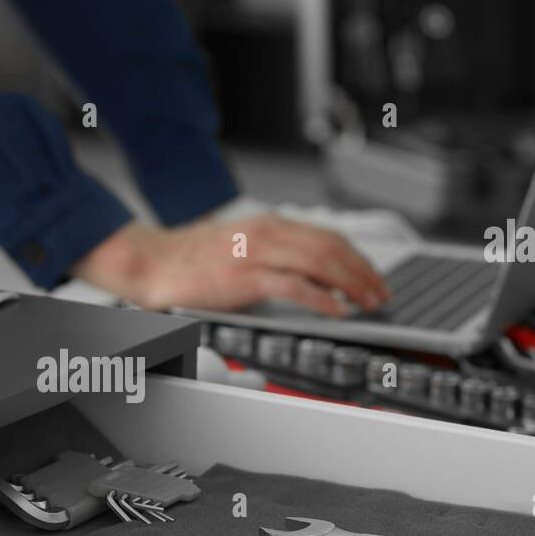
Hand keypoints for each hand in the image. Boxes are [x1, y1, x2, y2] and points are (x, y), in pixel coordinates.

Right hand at [71, 214, 387, 313]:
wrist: (153, 263)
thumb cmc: (191, 260)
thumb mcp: (240, 246)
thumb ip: (273, 254)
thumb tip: (309, 276)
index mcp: (268, 224)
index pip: (326, 235)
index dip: (357, 256)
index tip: (373, 276)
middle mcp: (267, 232)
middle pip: (331, 247)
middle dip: (363, 271)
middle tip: (381, 293)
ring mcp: (256, 253)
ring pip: (320, 263)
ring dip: (351, 285)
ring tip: (368, 303)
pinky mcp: (245, 277)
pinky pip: (294, 286)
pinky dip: (322, 299)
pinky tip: (336, 311)